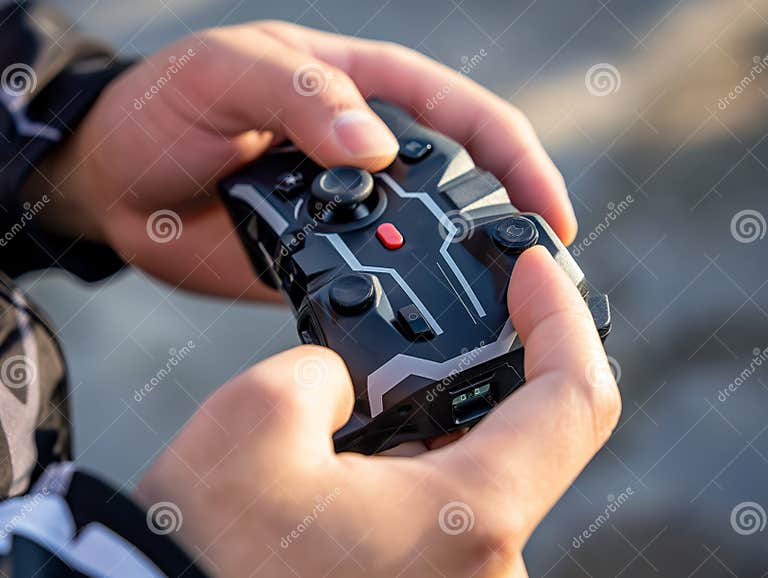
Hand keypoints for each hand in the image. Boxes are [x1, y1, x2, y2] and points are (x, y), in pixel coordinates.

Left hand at [34, 21, 574, 299]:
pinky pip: (372, 281)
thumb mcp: (228, 72)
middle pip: (460, 186)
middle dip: (507, 227)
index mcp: (366, 91)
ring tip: (490, 314)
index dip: (518, 162)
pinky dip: (396, 302)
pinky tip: (412, 327)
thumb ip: (301, 98)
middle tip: (537, 283)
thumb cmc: (164, 104)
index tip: (550, 215)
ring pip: (420, 242)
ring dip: (454, 274)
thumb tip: (373, 147)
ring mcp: (348, 212)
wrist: (114, 179)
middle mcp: (367, 154)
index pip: (466, 117)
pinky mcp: (321, 258)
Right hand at [135, 247, 619, 577]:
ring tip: (364, 408)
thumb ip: (320, 369)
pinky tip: (356, 455)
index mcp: (471, 515)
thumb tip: (341, 383)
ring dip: (431, 423)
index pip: (575, 399)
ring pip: (476, 473)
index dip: (563, 318)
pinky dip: (414, 467)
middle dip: (475, 370)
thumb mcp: (253, 419)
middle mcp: (487, 565)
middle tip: (420, 333)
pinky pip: (445, 512)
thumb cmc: (206, 560)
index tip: (533, 271)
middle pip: (524, 435)